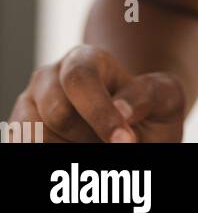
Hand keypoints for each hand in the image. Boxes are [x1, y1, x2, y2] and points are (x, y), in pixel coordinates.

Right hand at [7, 45, 185, 142]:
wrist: (129, 126)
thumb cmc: (146, 109)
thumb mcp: (162, 96)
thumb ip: (146, 96)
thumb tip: (121, 111)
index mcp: (85, 58)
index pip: (81, 80)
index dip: (100, 114)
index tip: (126, 142)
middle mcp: (50, 77)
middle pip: (58, 113)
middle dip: (89, 137)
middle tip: (112, 145)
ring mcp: (30, 104)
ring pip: (41, 137)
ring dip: (71, 149)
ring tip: (94, 144)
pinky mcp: (21, 130)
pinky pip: (27, 146)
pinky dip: (52, 153)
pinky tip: (74, 149)